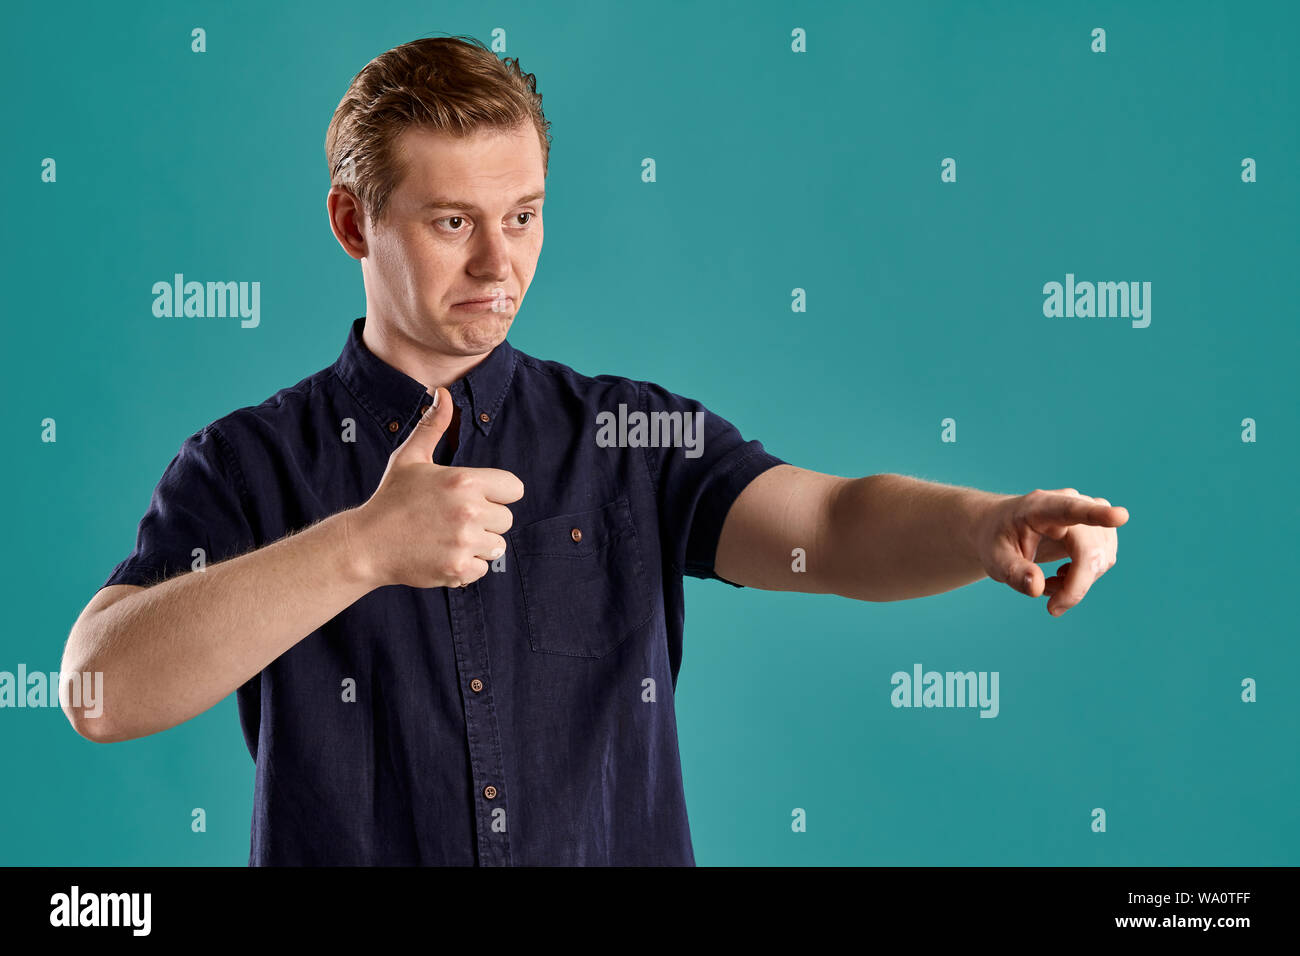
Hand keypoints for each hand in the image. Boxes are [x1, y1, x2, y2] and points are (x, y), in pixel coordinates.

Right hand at [349, 387, 524, 588]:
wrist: (366, 544)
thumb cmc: (391, 498)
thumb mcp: (410, 458)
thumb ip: (433, 426)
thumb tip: (443, 393)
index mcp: (464, 481)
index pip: (514, 489)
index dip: (498, 493)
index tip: (477, 497)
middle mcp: (469, 511)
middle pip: (506, 519)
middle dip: (487, 521)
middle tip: (454, 520)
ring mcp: (464, 542)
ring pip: (496, 545)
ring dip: (479, 544)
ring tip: (449, 537)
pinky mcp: (459, 568)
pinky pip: (482, 568)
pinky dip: (467, 566)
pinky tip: (444, 554)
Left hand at [973, 487, 1128, 616]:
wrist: (1001, 529)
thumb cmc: (997, 540)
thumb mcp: (994, 558)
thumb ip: (1013, 572)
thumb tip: (1037, 587)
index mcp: (1040, 506)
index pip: (1071, 510)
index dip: (1097, 515)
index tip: (1120, 516)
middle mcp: (1070, 503)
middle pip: (1091, 549)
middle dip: (1077, 585)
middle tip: (1052, 609)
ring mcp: (1087, 514)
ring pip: (1102, 558)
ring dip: (1078, 582)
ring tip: (1047, 584)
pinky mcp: (1097, 529)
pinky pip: (1103, 560)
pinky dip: (1083, 578)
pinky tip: (1060, 577)